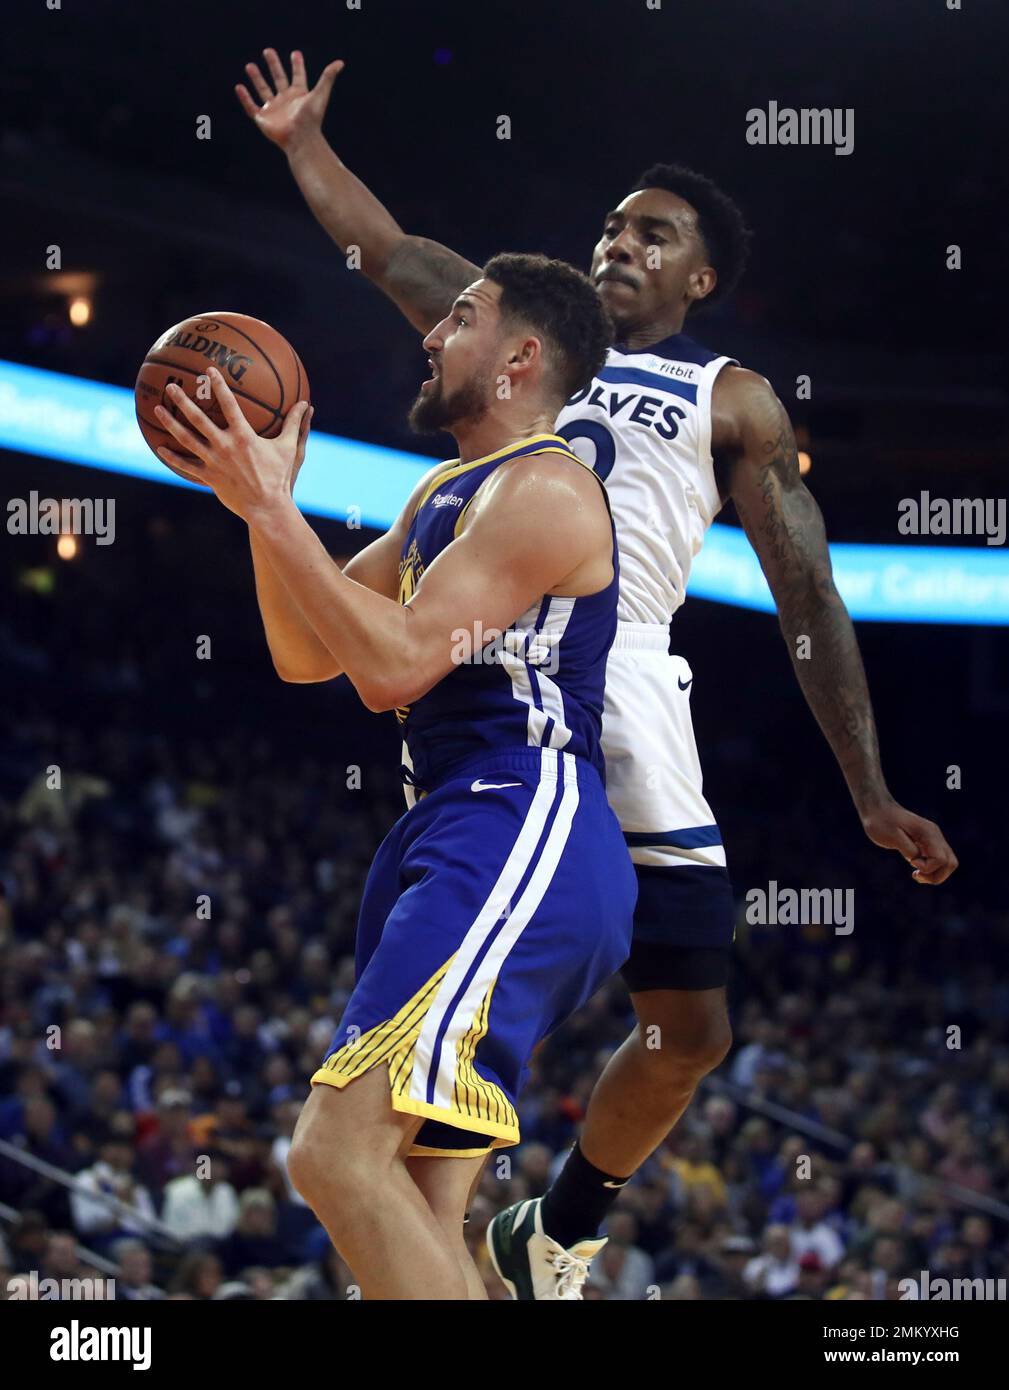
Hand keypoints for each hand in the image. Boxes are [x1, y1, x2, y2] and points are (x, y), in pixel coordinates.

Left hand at [154, 367, 311, 522]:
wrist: (267, 507)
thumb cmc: (280, 477)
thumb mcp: (290, 448)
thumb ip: (294, 424)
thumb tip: (306, 404)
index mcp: (243, 436)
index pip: (228, 404)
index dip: (218, 385)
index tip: (209, 371)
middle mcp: (224, 446)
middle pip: (198, 418)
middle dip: (183, 400)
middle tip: (171, 386)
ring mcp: (214, 461)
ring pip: (187, 439)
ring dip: (170, 423)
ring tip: (158, 408)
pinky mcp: (209, 477)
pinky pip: (186, 465)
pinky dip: (172, 457)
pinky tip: (160, 448)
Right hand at [236, 48, 343, 152]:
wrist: (301, 139)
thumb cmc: (311, 119)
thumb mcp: (320, 94)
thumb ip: (328, 77)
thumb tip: (340, 63)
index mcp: (299, 95)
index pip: (297, 76)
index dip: (297, 66)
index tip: (296, 53)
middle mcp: (286, 101)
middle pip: (279, 79)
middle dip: (274, 65)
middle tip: (268, 51)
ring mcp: (274, 109)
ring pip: (263, 90)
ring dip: (257, 78)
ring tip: (250, 65)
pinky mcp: (263, 119)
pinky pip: (251, 107)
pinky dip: (245, 98)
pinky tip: (239, 87)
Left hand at [860, 798, 957, 884]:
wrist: (877, 809)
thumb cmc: (881, 821)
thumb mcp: (892, 837)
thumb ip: (908, 849)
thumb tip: (918, 860)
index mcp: (928, 832)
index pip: (941, 858)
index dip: (928, 867)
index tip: (911, 862)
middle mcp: (935, 835)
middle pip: (950, 863)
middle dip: (936, 875)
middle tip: (916, 875)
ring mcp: (933, 839)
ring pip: (947, 863)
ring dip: (935, 874)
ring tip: (917, 875)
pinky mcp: (926, 843)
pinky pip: (938, 860)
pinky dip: (930, 869)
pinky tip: (916, 870)